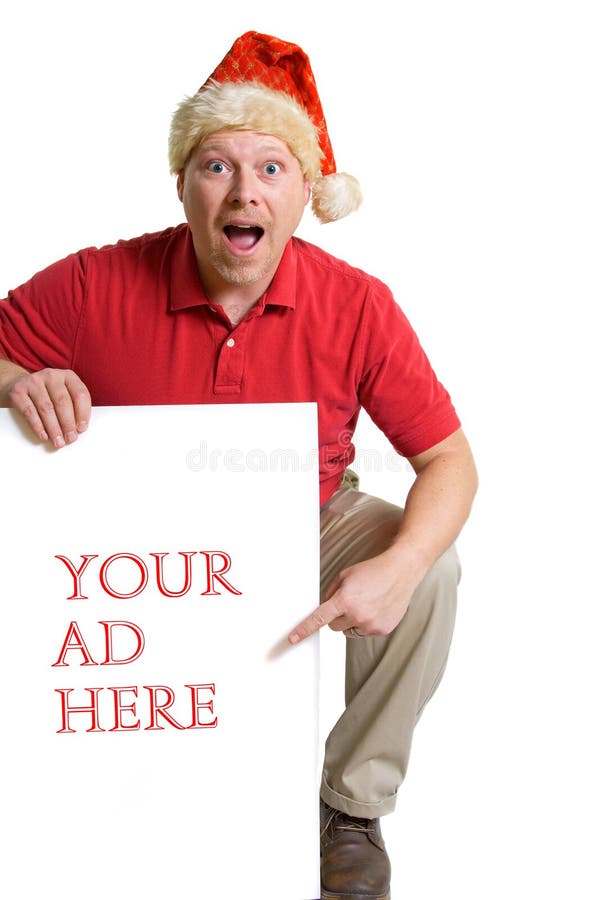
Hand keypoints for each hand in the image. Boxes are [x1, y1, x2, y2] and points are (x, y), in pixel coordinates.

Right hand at [6, 368, 90, 448]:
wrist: (21, 386)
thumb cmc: (48, 394)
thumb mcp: (63, 395)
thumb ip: (73, 408)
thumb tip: (78, 429)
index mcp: (67, 376)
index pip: (80, 394)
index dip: (83, 413)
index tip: (82, 429)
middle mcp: (51, 376)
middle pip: (62, 402)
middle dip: (68, 423)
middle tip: (70, 438)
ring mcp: (33, 381)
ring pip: (46, 408)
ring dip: (54, 428)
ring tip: (58, 441)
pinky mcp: (18, 391)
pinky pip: (29, 411)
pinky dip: (38, 426)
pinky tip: (44, 435)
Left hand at [288, 549, 420, 644]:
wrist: (401, 571)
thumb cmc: (372, 571)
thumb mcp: (345, 576)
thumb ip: (330, 593)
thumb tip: (323, 608)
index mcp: (345, 600)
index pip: (319, 619)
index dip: (304, 630)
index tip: (292, 640)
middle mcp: (358, 615)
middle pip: (334, 627)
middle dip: (337, 617)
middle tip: (349, 602)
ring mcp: (371, 624)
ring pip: (349, 631)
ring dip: (353, 621)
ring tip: (367, 603)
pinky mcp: (382, 630)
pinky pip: (365, 632)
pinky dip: (367, 623)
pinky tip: (376, 608)